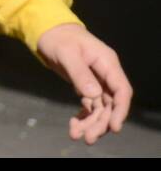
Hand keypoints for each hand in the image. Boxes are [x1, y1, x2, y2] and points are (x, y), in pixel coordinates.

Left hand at [36, 23, 131, 143]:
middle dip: (101, 122)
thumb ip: (80, 73)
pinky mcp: (87, 86)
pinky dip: (84, 117)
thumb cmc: (58, 39)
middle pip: (111, 104)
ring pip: (100, 108)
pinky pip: (90, 106)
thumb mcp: (66, 54)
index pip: (121, 90)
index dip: (120, 110)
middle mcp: (106, 74)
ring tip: (75, 135)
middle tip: (88, 138)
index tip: (113, 127)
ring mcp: (97, 81)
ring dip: (91, 123)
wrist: (48, 32)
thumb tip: (93, 95)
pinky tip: (74, 125)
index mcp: (107, 63)